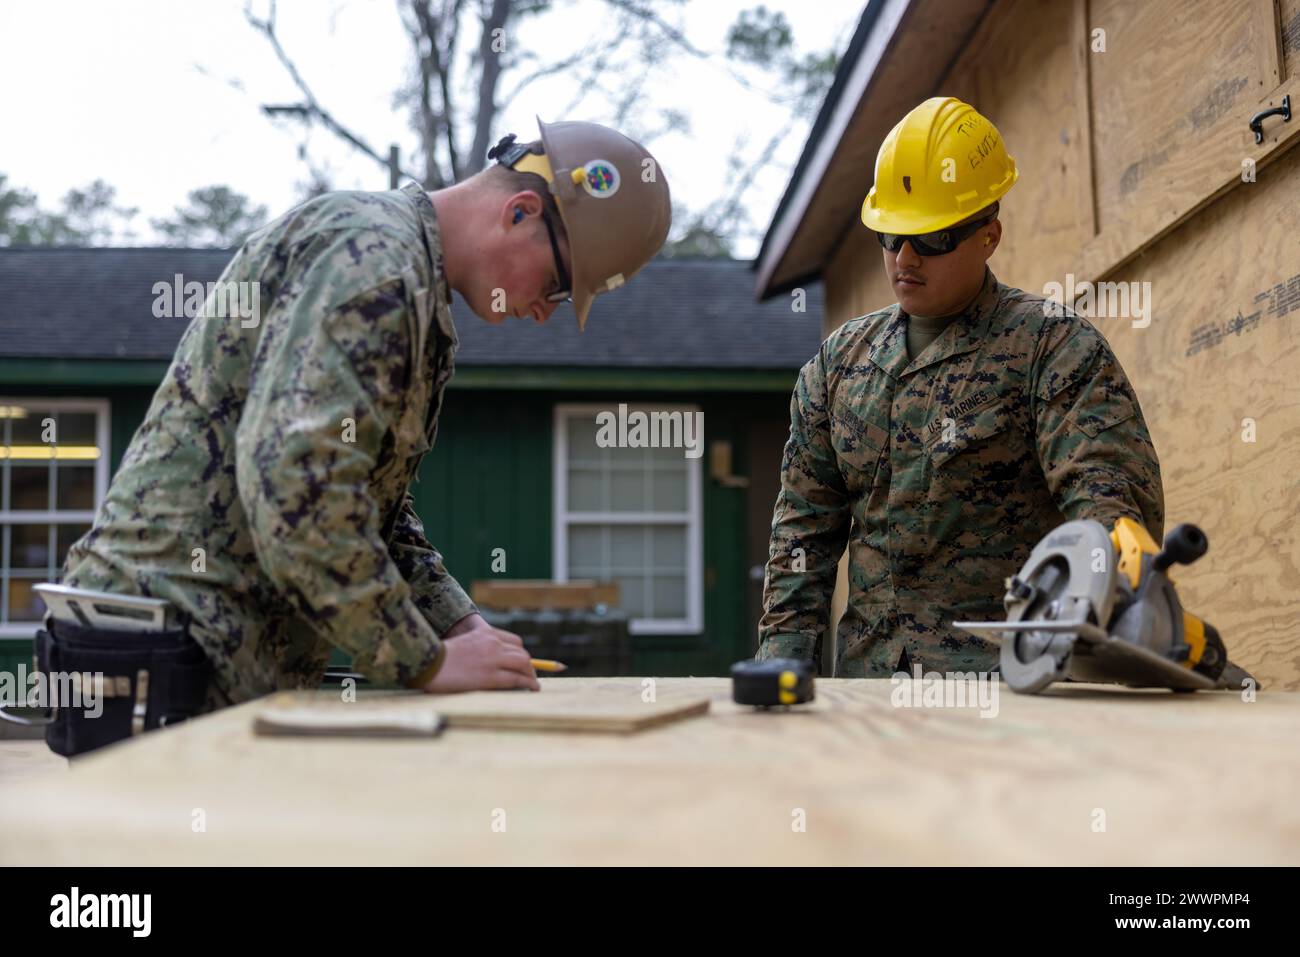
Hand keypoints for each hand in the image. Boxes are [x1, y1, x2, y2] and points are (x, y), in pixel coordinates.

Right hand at [421, 613, 538, 692]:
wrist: (428, 663)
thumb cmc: (438, 657)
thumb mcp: (461, 642)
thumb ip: (477, 646)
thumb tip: (489, 661)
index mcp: (485, 633)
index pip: (513, 641)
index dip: (520, 654)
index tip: (521, 663)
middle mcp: (492, 643)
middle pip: (521, 653)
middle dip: (528, 665)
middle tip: (529, 676)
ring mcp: (493, 659)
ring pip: (523, 664)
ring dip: (530, 674)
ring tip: (532, 684)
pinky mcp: (491, 676)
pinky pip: (517, 679)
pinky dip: (528, 684)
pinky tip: (532, 689)